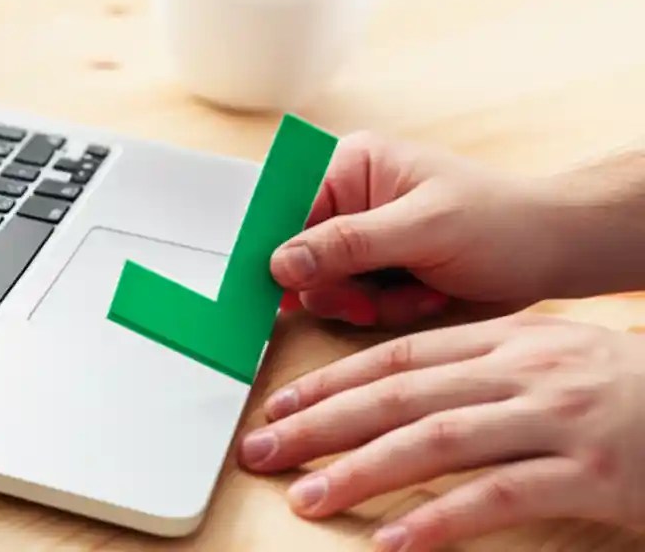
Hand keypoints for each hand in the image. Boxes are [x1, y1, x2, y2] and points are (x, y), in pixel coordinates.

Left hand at [240, 313, 644, 550]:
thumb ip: (481, 369)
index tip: (280, 406)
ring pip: (437, 441)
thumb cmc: (630, 392)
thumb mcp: (553, 360)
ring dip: (361, 470)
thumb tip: (397, 393)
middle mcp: (526, 371)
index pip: (400, 354)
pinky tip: (391, 542)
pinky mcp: (592, 476)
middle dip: (323, 424)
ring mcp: (559, 421)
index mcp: (511, 339)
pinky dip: (439, 521)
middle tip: (263, 449)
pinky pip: (498, 498)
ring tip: (306, 496)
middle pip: (401, 393)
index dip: (332, 380)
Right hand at [271, 132, 562, 326]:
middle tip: (368, 301)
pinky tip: (425, 298)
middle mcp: (350, 200)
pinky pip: (354, 305)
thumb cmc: (503, 223)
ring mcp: (364, 239)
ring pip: (325, 287)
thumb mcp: (423, 228)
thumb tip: (280, 263)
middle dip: (336, 286)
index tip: (279, 286)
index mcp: (352, 166)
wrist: (557, 254)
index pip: (288, 206)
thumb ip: (348, 243)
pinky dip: (386, 311)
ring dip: (366, 303)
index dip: (279, 248)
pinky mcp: (380, 273)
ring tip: (416, 293)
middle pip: (299, 255)